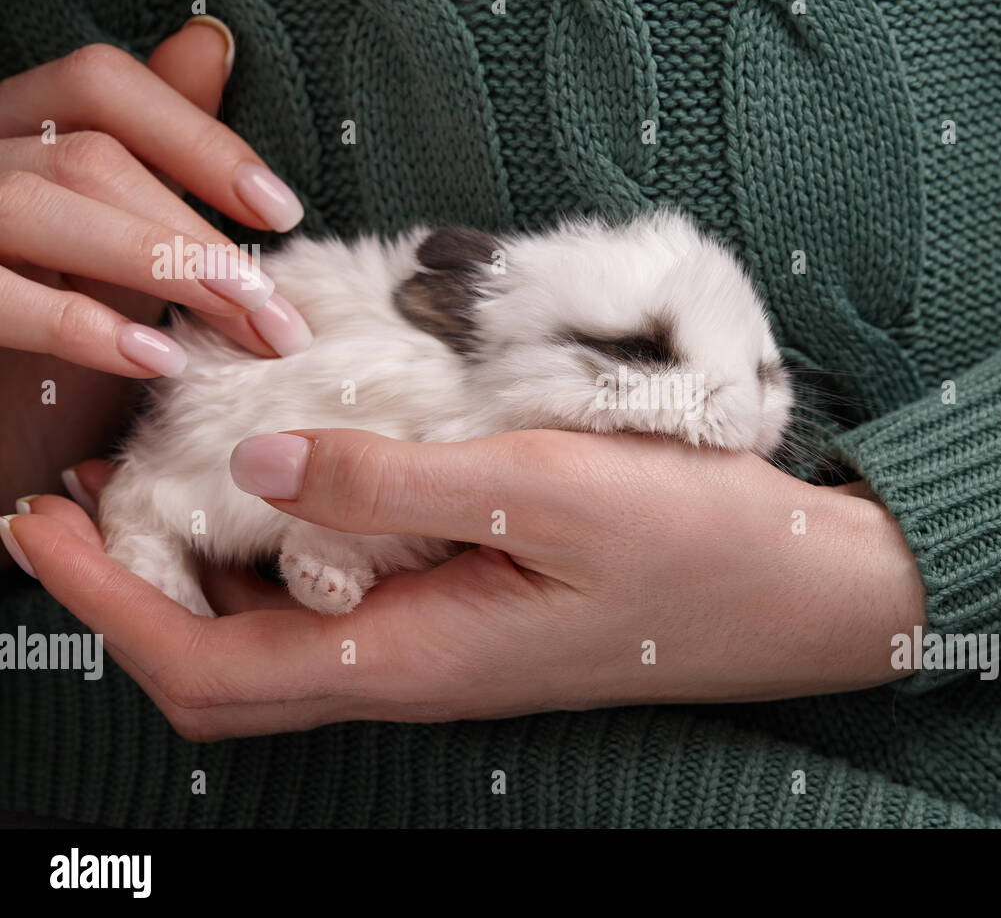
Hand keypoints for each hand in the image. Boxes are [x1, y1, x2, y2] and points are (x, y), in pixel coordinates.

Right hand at [0, 19, 311, 549]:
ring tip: (241, 324)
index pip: (102, 87)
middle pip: (90, 158)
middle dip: (201, 237)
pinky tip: (159, 360)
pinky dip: (83, 325)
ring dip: (161, 267)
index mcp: (22, 130)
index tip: (283, 212)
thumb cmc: (62, 326)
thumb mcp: (122, 240)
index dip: (197, 138)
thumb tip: (210, 49)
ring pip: (44, 205)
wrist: (7, 425)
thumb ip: (159, 155)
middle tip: (280, 313)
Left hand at [2, 430, 926, 740]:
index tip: (37, 525)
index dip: (105, 604)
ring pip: (277, 635)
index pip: (207, 666)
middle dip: (131, 594)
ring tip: (165, 475)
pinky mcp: (471, 615)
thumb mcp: (544, 490)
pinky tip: (295, 479)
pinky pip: (341, 600)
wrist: (793, 594)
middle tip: (85, 498)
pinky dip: (284, 549)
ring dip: (202, 570)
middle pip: (224, 669)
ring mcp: (441, 647)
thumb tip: (255, 462)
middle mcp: (409, 668)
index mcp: (410, 655)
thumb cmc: (690, 544)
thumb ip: (394, 480)